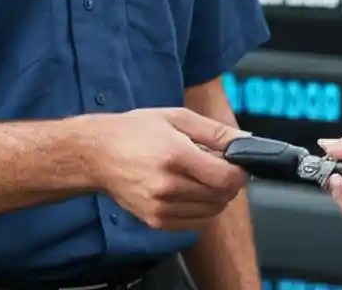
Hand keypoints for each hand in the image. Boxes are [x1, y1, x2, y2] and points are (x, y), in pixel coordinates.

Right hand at [92, 108, 249, 231]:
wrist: (96, 154)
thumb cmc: (134, 131)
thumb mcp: (176, 118)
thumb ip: (214, 131)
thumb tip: (245, 140)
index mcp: (175, 156)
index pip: (226, 178)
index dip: (239, 171)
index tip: (236, 163)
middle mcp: (168, 186)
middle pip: (222, 197)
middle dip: (228, 182)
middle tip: (217, 166)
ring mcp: (161, 207)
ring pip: (212, 212)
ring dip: (216, 196)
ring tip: (200, 177)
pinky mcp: (156, 221)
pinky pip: (195, 223)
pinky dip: (202, 210)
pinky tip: (190, 191)